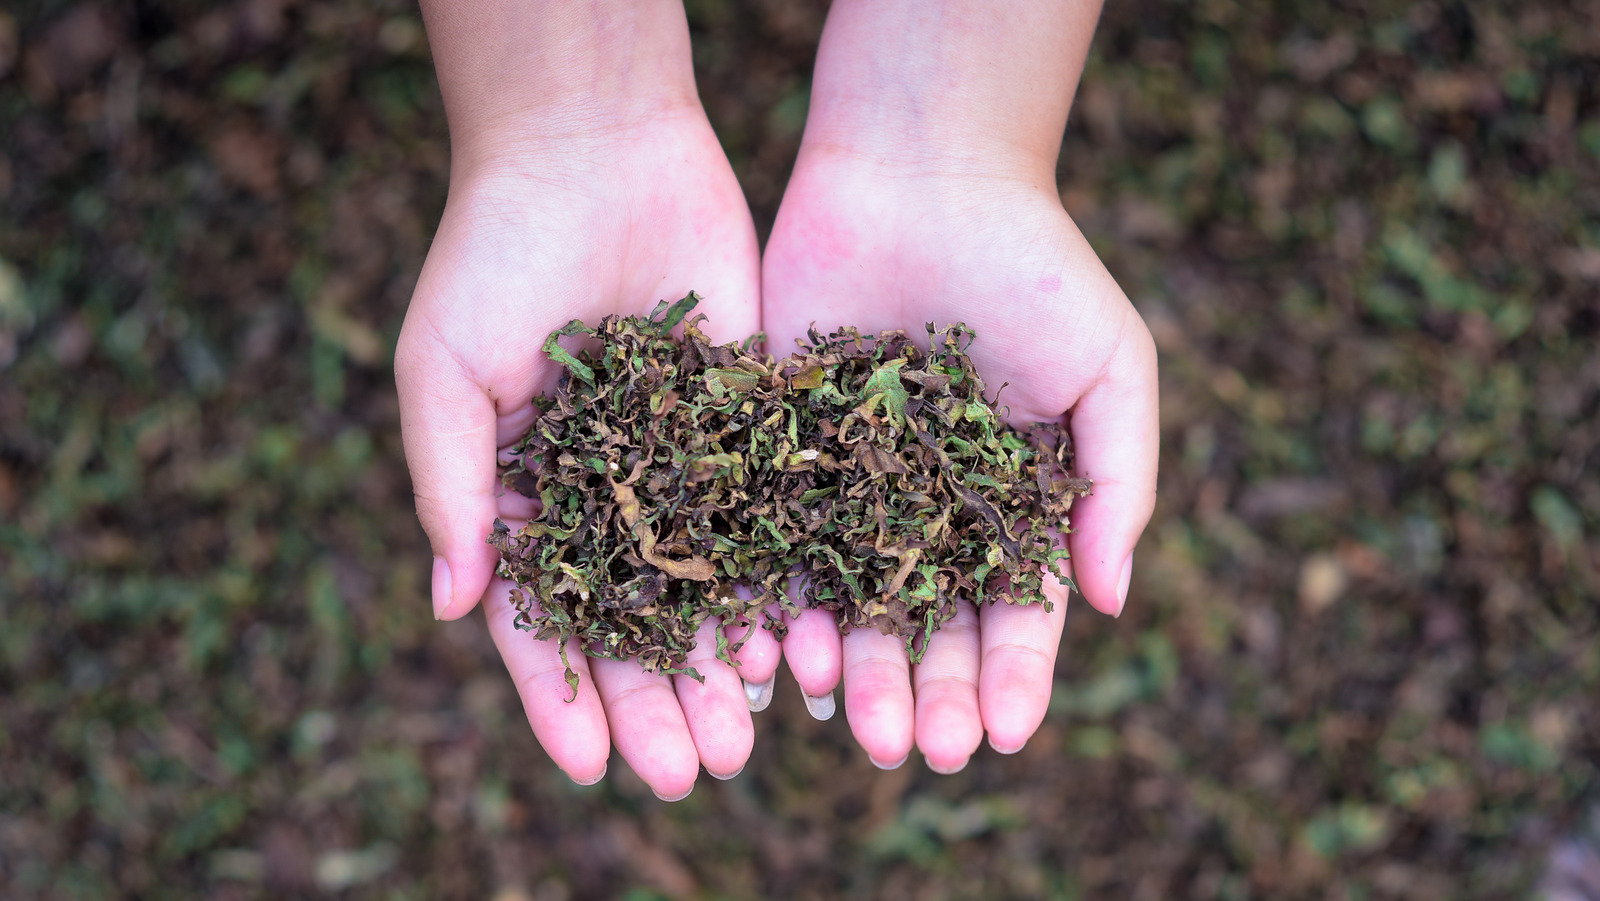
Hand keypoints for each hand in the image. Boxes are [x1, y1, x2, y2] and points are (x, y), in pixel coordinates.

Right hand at [396, 3, 780, 797]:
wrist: (593, 150)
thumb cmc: (491, 255)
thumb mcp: (444, 371)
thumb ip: (451, 486)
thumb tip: (450, 607)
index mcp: (524, 495)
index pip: (542, 619)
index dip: (562, 695)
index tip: (590, 765)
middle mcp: (606, 495)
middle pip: (634, 622)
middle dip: (657, 700)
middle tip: (688, 772)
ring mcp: (680, 465)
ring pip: (708, 586)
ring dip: (723, 666)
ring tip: (747, 742)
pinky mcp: (748, 424)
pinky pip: (768, 518)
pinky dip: (780, 585)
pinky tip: (798, 648)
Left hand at [760, 0, 1156, 770]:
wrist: (920, 171)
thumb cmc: (1033, 264)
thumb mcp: (1110, 369)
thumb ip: (1118, 486)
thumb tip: (1115, 607)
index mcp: (1010, 502)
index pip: (1014, 611)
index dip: (1015, 676)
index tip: (1007, 735)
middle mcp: (928, 509)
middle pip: (926, 626)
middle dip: (930, 693)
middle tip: (926, 749)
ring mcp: (849, 485)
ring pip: (846, 601)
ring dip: (853, 670)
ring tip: (853, 724)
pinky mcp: (777, 452)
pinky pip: (772, 542)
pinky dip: (775, 602)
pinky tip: (778, 654)